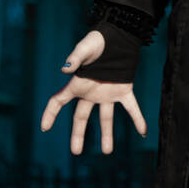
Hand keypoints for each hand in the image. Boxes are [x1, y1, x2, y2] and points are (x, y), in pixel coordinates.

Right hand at [39, 29, 147, 154]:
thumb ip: (76, 58)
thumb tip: (65, 69)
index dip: (50, 113)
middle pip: (80, 117)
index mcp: (78, 83)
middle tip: (75, 152)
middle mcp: (91, 92)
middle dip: (78, 135)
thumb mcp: (86, 47)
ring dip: (107, 134)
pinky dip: (138, 119)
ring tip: (108, 151)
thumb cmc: (99, 40)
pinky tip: (143, 132)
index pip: (58, 101)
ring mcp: (107, 93)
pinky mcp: (124, 90)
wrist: (119, 36)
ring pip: (105, 118)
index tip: (45, 128)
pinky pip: (131, 107)